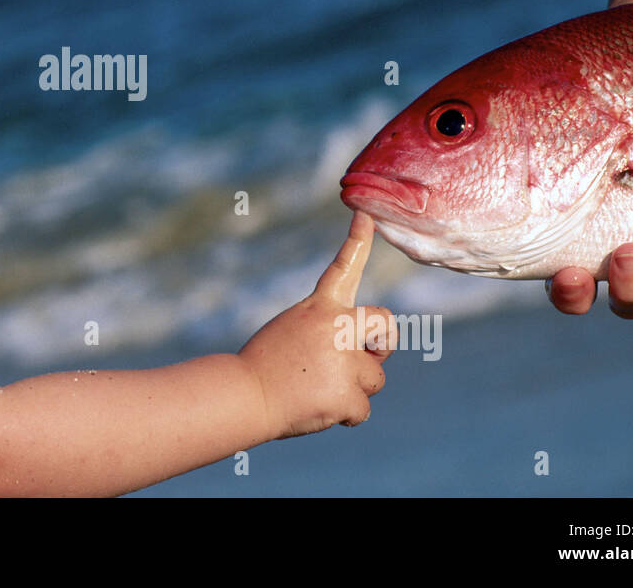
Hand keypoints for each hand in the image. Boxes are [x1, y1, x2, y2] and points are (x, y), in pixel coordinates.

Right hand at [238, 212, 393, 438]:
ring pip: (374, 378)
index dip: (358, 241)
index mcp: (320, 308)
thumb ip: (330, 334)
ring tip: (317, 389)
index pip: (344, 267)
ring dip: (352, 388)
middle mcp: (337, 328)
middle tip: (358, 358)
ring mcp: (344, 361)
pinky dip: (344, 416)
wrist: (246, 396)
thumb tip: (367, 359)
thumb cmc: (267, 366)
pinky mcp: (346, 394)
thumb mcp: (295, 332)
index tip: (367, 216)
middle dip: (381, 345)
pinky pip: (362, 410)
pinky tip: (317, 409)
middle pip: (386, 326)